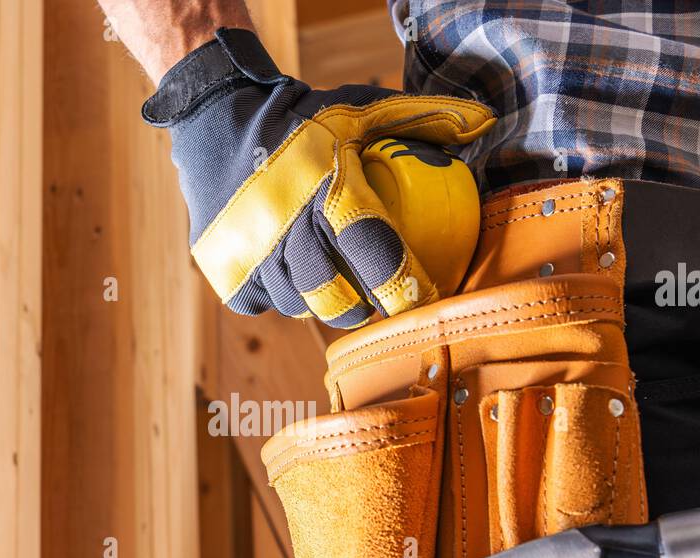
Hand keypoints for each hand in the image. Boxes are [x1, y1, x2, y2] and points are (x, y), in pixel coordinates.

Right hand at [144, 29, 494, 327]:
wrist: (216, 113)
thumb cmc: (302, 116)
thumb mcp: (362, 108)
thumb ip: (424, 118)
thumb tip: (484, 124)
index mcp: (326, 190)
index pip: (374, 252)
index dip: (403, 285)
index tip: (426, 299)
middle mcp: (285, 228)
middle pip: (336, 297)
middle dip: (364, 307)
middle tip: (378, 300)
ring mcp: (249, 253)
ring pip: (298, 304)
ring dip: (322, 302)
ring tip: (337, 287)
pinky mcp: (223, 267)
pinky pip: (261, 302)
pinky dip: (279, 296)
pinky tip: (292, 278)